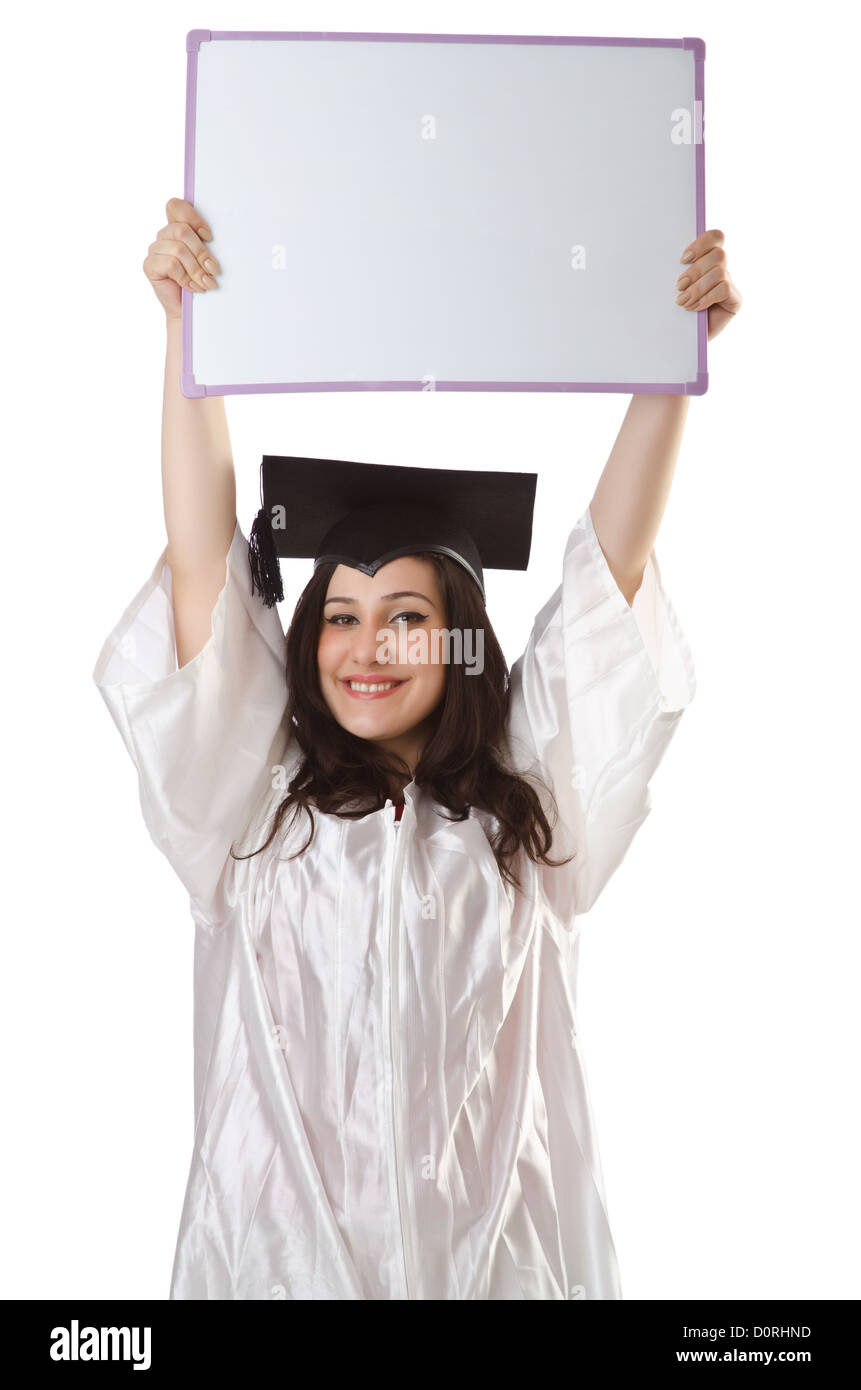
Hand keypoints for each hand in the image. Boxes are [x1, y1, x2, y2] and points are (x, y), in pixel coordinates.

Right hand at [142, 197, 220, 320]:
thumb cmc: (201, 283)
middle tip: (213, 270)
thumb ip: (205, 243)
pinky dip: (185, 277)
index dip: (193, 218)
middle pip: (181, 231)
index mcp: (176, 228)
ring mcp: (154, 250)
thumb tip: (210, 237)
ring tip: (206, 283)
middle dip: (201, 252)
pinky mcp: (149, 265)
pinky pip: (171, 264)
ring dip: (196, 269)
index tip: (209, 237)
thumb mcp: (206, 259)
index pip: (176, 206)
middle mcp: (163, 237)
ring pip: (178, 249)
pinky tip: (191, 287)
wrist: (191, 312)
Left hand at [675, 229, 741, 341]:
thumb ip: (679, 271)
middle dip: (695, 270)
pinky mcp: (735, 300)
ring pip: (719, 272)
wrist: (681, 340)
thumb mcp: (674, 288)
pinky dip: (707, 297)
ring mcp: (730, 284)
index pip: (715, 237)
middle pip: (718, 254)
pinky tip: (696, 308)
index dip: (701, 244)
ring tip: (683, 302)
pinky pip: (724, 288)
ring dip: (698, 287)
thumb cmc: (675, 313)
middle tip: (679, 286)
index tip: (682, 260)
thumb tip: (673, 258)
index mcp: (707, 259)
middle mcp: (721, 269)